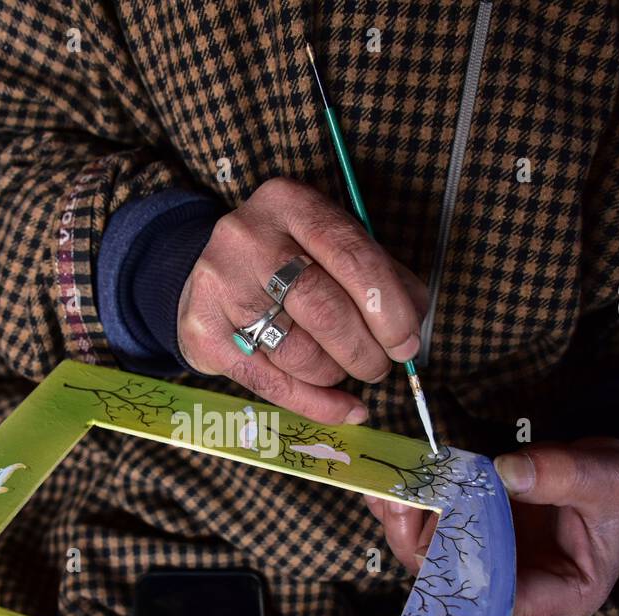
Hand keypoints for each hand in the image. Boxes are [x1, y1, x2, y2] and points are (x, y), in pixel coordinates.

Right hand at [177, 177, 427, 423]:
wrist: (207, 274)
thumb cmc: (285, 261)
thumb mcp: (328, 246)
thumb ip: (377, 275)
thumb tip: (414, 322)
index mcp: (289, 203)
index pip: (352, 256)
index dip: (389, 306)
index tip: (406, 341)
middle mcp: (248, 240)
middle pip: (324, 309)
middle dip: (365, 349)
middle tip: (382, 365)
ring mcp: (220, 288)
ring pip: (299, 352)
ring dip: (337, 372)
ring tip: (345, 368)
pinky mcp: (205, 335)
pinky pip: (273, 384)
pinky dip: (319, 404)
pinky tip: (345, 409)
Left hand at [364, 438, 618, 615]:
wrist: (613, 471)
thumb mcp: (610, 479)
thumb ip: (563, 475)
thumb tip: (506, 470)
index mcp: (563, 595)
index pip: (503, 598)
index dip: (463, 567)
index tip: (438, 527)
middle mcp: (521, 590)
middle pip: (457, 583)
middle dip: (420, 543)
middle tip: (399, 501)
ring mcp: (494, 564)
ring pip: (436, 559)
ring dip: (408, 524)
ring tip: (389, 488)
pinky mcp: (477, 537)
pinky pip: (435, 532)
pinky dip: (414, 508)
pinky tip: (393, 485)